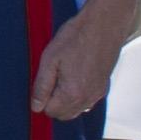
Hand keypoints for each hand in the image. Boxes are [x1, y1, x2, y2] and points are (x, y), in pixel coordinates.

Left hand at [32, 0, 136, 122]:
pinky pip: (88, 101)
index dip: (42, 99)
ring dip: (66, 100)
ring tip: (63, 76)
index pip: (51, 112)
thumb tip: (36, 107)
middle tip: (51, 79)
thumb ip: (41, 87)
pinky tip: (76, 76)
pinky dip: (79, 95)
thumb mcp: (49, 60)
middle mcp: (88, 99)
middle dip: (54, 103)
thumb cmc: (75, 38)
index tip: (43, 82)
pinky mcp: (104, 86)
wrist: (104, 24)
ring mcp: (98, 93)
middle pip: (65, 115)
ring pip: (77, 109)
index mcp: (72, 94)